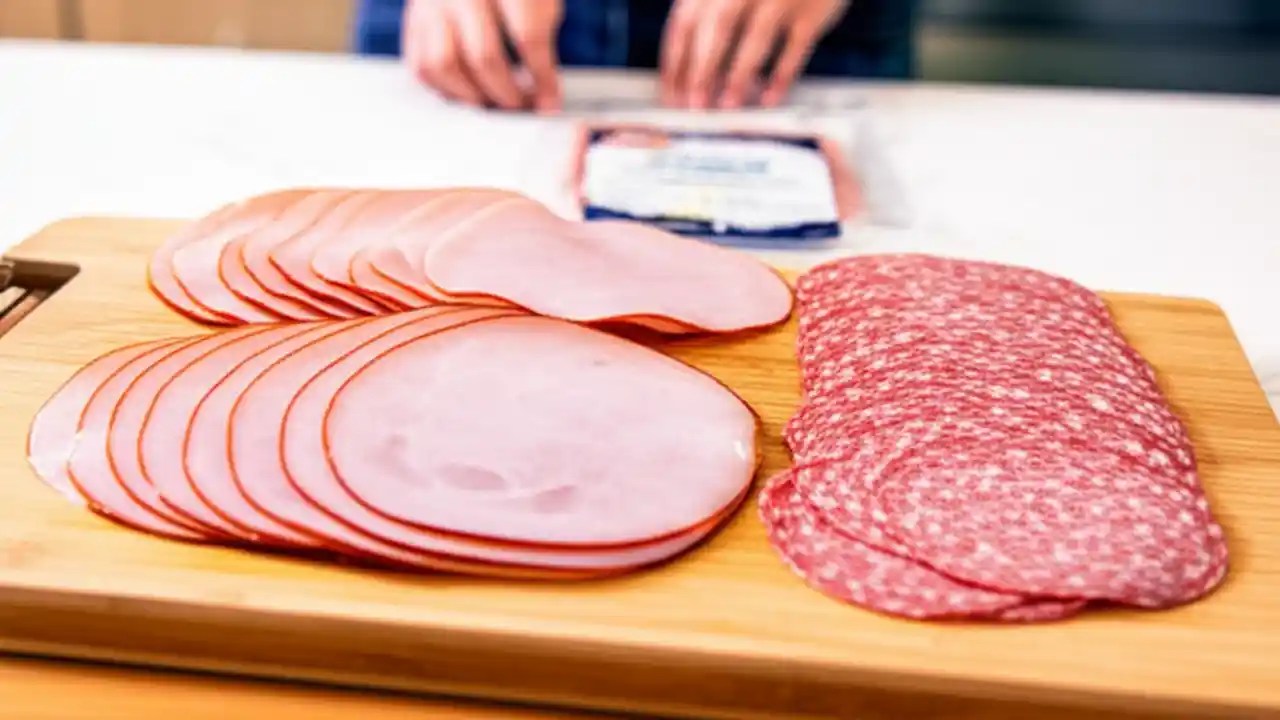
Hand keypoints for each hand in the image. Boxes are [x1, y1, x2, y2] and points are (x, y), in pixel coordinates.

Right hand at [402, 0, 563, 111]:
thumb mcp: (538, 1)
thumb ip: (541, 39)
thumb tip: (544, 97)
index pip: (528, 36)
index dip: (542, 77)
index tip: (549, 103)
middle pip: (484, 56)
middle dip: (506, 93)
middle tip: (521, 106)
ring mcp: (433, 4)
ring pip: (444, 64)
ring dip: (471, 94)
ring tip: (492, 101)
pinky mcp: (415, 19)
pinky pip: (422, 65)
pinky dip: (444, 87)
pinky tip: (467, 91)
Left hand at [660, 0, 848, 109]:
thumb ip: (710, 15)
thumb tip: (691, 74)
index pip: (685, 20)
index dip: (676, 60)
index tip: (672, 93)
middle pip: (716, 28)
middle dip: (702, 71)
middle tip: (695, 106)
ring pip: (755, 38)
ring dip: (739, 76)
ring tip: (728, 106)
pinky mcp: (813, 11)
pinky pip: (795, 49)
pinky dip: (781, 76)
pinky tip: (769, 99)